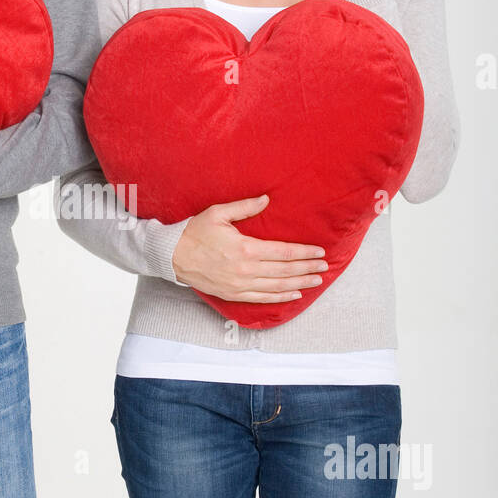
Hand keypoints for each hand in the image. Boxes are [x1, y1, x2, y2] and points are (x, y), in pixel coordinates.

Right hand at [172, 195, 327, 301]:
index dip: (304, 253)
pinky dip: (280, 297)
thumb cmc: (195, 232)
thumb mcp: (218, 213)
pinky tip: (294, 293)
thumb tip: (266, 199)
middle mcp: (246, 269)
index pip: (284, 252)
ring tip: (316, 281)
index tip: (319, 252)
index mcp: (245, 248)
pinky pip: (262, 298)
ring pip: (277, 286)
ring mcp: (240, 285)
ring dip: (299, 283)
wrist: (173, 256)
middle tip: (324, 266)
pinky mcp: (233, 294)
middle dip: (307, 268)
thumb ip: (244, 207)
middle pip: (285, 271)